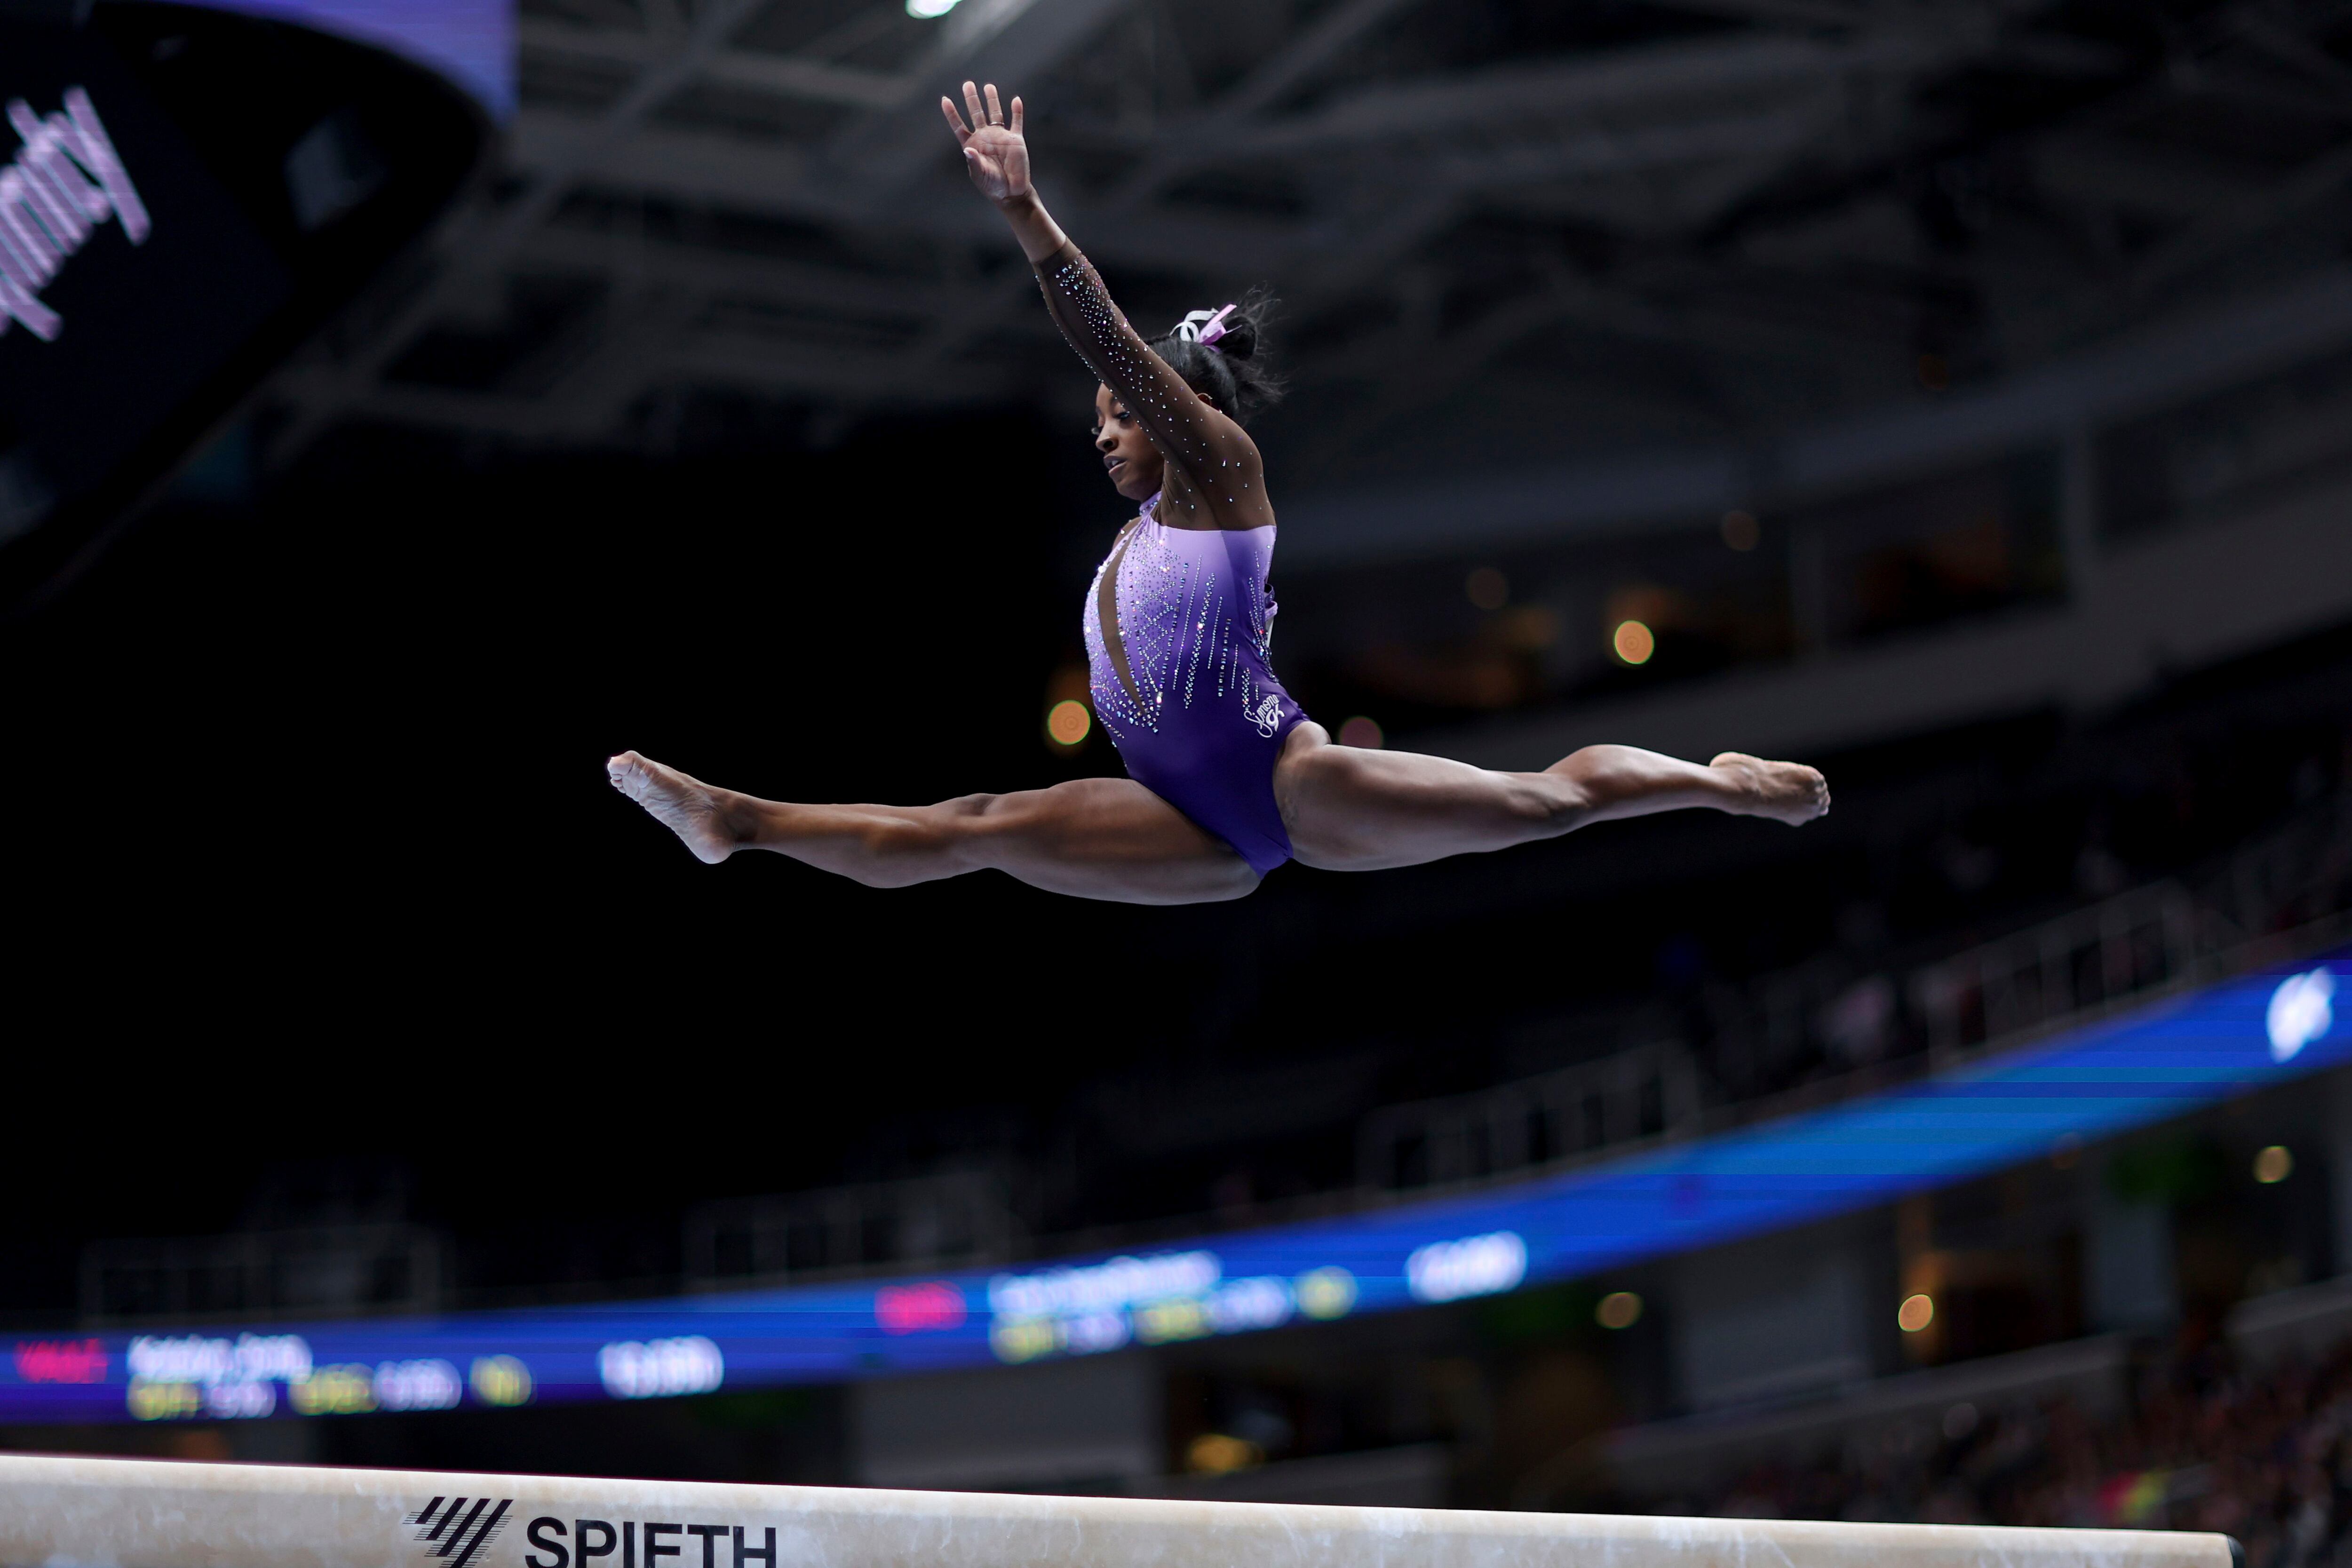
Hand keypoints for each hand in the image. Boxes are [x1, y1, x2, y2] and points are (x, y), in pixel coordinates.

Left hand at [941, 81, 1029, 204]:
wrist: (1012, 192)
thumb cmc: (993, 186)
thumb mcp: (981, 176)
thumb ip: (974, 162)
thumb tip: (968, 149)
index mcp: (973, 145)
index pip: (959, 126)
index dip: (952, 113)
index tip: (945, 99)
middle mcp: (985, 137)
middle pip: (976, 114)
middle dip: (971, 99)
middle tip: (967, 84)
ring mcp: (1000, 136)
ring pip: (995, 113)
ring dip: (992, 100)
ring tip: (988, 86)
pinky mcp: (1016, 139)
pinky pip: (1016, 122)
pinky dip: (1017, 111)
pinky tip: (1015, 100)